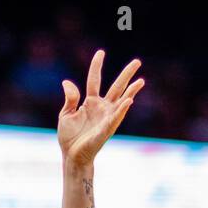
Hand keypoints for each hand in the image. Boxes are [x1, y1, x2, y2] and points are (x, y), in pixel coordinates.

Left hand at [58, 50, 143, 165]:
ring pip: (122, 99)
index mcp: (90, 102)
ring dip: (132, 90)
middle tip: (137, 62)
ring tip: (141, 80)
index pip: (94, 80)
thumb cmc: (69, 136)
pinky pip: (116, 116)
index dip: (97, 66)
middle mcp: (102, 107)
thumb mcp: (66, 114)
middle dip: (127, 74)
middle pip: (116, 87)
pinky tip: (129, 99)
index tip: (101, 52)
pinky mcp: (107, 128)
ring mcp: (107, 117)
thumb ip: (70, 98)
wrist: (71, 155)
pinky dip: (122, 108)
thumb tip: (67, 82)